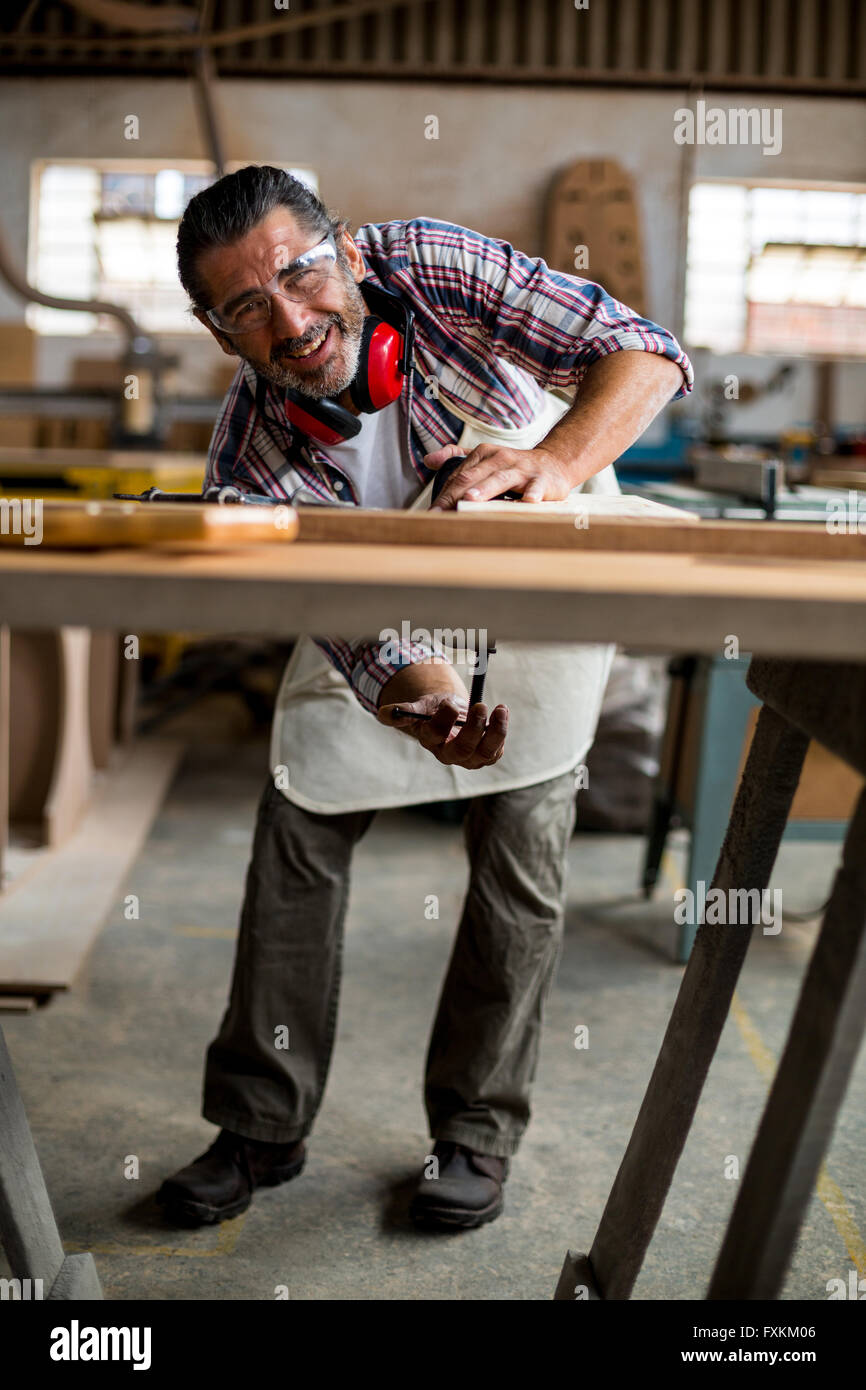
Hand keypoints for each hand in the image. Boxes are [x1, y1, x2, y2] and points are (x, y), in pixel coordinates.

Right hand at [377, 691, 508, 768]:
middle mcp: (450, 754)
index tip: (450, 703)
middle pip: (462, 749)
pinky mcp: (486, 755)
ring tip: (500, 709)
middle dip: (473, 728)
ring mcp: (470, 758)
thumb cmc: (433, 710)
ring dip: (495, 732)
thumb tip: (384, 714)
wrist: (450, 714)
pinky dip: (501, 733)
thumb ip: (403, 711)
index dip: (442, 721)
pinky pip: (496, 750)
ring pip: (485, 753)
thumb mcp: (419, 707)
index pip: (434, 736)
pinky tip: (501, 714)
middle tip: (480, 706)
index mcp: (431, 741)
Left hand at [424, 443, 573, 509]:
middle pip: (473, 478)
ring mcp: (521, 469)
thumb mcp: (485, 457)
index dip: (443, 496)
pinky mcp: (542, 480)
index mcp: (484, 454)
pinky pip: (535, 488)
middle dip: (455, 496)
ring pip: (500, 479)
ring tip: (471, 499)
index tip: (431, 514)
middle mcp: (500, 459)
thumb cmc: (514, 466)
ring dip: (486, 489)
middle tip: (440, 513)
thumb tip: (428, 461)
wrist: (554, 463)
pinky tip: (527, 501)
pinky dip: (532, 494)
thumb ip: (456, 457)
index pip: (459, 476)